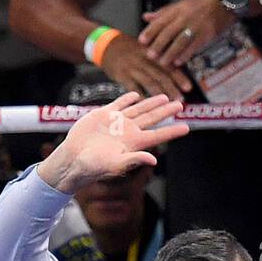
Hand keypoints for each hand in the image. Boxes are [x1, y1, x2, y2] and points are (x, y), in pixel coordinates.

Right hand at [38, 91, 188, 194]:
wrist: (74, 157)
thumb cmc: (94, 166)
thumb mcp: (116, 164)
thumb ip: (135, 159)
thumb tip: (154, 160)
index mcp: (134, 142)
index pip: (158, 135)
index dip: (173, 131)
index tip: (187, 128)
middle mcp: (128, 131)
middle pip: (152, 119)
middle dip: (167, 112)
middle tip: (181, 104)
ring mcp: (117, 122)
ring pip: (139, 109)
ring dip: (152, 103)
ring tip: (164, 97)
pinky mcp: (103, 115)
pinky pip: (119, 104)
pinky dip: (128, 99)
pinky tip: (136, 95)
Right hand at [101, 32, 191, 99]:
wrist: (105, 43)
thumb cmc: (128, 48)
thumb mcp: (145, 47)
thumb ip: (159, 56)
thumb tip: (177, 67)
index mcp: (152, 53)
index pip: (169, 65)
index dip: (180, 77)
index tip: (189, 87)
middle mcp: (144, 59)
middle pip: (161, 75)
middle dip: (173, 88)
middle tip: (181, 100)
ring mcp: (132, 67)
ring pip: (149, 81)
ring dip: (160, 94)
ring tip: (169, 104)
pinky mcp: (121, 75)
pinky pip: (133, 87)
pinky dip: (141, 97)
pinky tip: (148, 105)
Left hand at [139, 0, 234, 67]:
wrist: (222, 4)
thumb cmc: (199, 6)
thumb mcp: (180, 5)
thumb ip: (163, 13)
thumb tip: (146, 17)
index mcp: (177, 9)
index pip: (161, 20)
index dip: (150, 31)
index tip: (142, 41)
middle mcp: (185, 16)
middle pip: (169, 32)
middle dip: (158, 44)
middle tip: (149, 55)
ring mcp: (196, 26)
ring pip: (180, 40)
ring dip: (170, 53)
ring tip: (162, 63)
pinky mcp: (206, 34)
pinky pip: (194, 46)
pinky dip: (185, 55)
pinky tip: (178, 62)